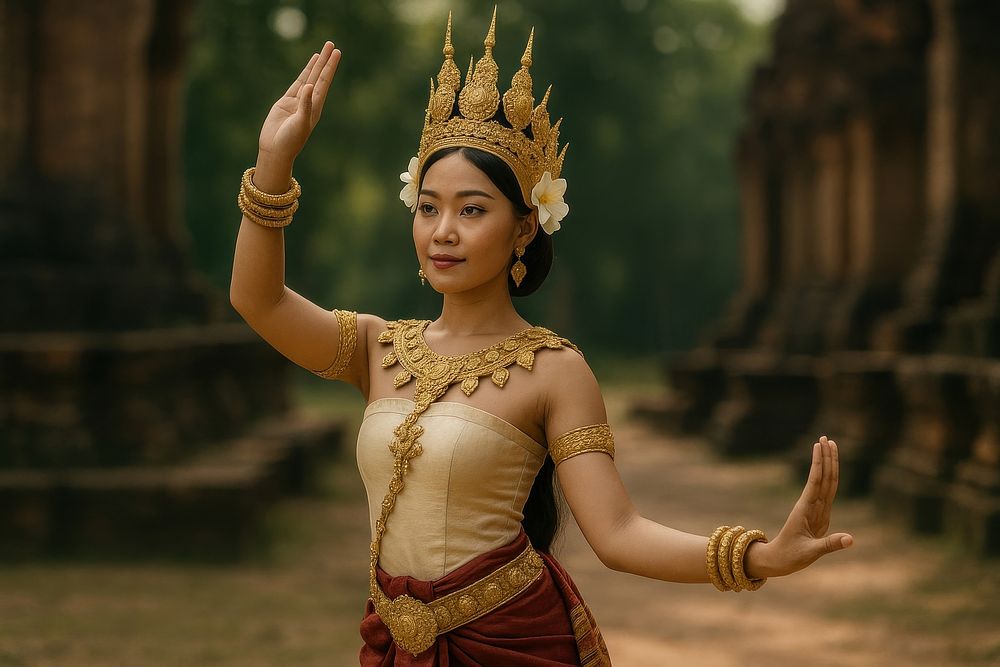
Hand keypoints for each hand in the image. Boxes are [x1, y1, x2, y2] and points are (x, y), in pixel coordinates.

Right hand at [258, 41, 340, 162]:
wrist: (276, 150)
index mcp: (316, 107)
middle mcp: (310, 102)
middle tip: (332, 44)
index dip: (330, 67)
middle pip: (319, 76)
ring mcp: (298, 102)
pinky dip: (304, 75)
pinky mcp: (286, 102)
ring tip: (322, 52)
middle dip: (325, 61)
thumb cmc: (291, 140)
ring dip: (315, 66)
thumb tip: (310, 86)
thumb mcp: (300, 122)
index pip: (325, 82)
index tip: (337, 53)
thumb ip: (305, 104)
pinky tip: (309, 68)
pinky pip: (297, 84)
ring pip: (309, 78)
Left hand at [750, 436, 853, 577]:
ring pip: (825, 483)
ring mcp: (816, 510)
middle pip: (823, 477)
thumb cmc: (790, 556)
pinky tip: (831, 470)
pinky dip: (830, 481)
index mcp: (808, 509)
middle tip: (826, 438)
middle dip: (825, 458)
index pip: (818, 481)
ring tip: (828, 445)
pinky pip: (827, 494)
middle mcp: (811, 506)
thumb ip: (830, 545)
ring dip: (828, 464)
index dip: (821, 463)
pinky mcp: (819, 516)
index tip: (821, 445)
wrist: (778, 561)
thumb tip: (851, 539)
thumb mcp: (810, 552)